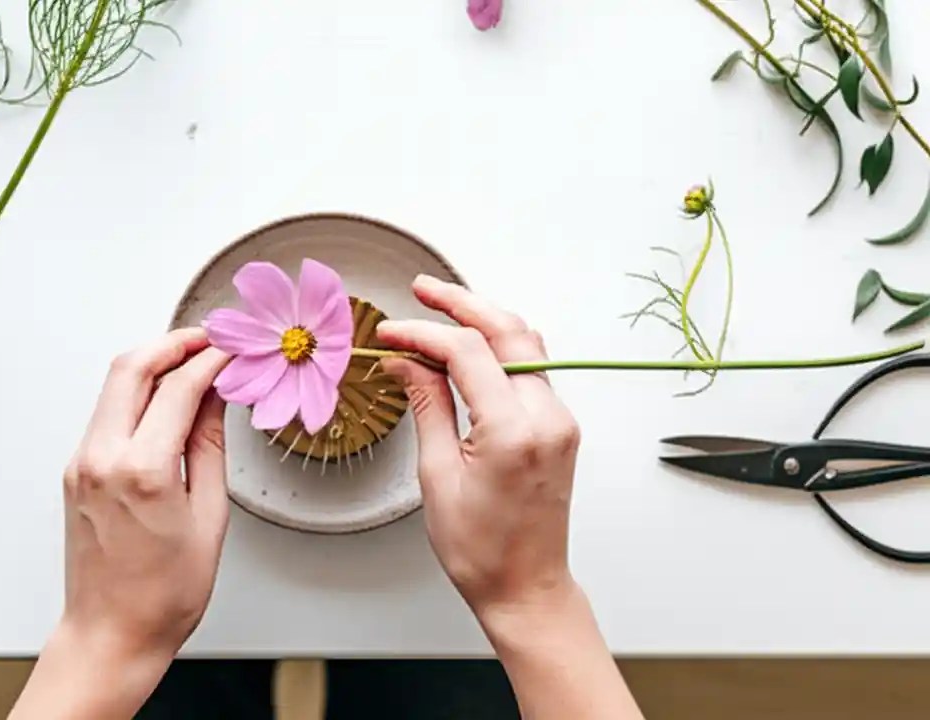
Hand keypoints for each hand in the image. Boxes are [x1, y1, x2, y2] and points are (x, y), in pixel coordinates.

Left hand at [11, 328, 230, 719]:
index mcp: (141, 471)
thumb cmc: (163, 594)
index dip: (211, 360)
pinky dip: (137, 394)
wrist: (111, 633)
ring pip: (113, 385)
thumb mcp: (209, 516)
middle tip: (209, 340)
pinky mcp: (75, 471)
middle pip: (131, 367)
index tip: (233, 351)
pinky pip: (106, 414)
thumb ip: (208, 445)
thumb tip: (216, 397)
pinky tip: (166, 400)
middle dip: (172, 343)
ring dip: (152, 364)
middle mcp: (101, 459)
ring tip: (192, 364)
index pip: (178, 388)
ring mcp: (81, 463)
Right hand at [376, 276, 579, 618]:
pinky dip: (498, 350)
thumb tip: (406, 362)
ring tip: (441, 309)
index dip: (423, 333)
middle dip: (462, 304)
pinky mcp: (560, 427)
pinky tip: (467, 349)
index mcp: (514, 432)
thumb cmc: (481, 550)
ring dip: (484, 320)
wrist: (525, 587)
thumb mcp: (438, 475)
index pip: (467, 352)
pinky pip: (531, 370)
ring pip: (526, 344)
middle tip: (422, 289)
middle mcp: (547, 419)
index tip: (390, 332)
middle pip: (508, 331)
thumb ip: (427, 406)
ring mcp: (560, 421)